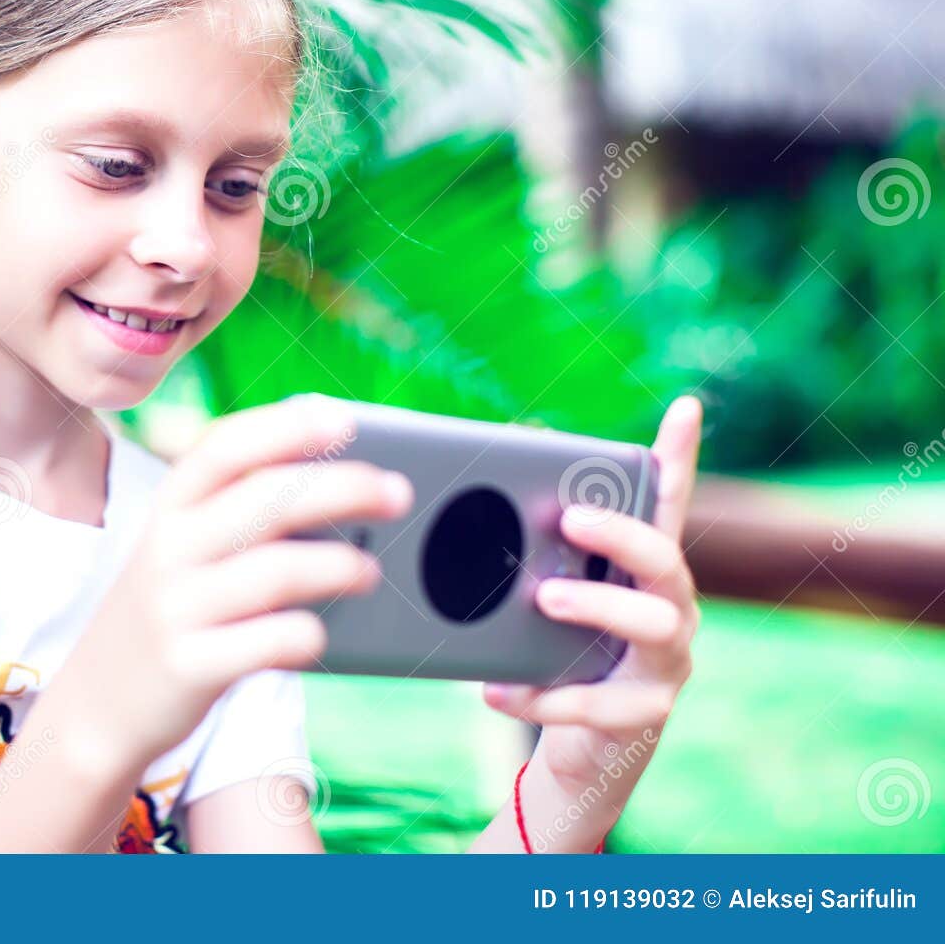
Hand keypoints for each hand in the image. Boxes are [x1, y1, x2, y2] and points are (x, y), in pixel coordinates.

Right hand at [44, 396, 411, 776]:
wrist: (100, 703)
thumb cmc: (175, 608)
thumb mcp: (184, 548)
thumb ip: (242, 511)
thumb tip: (347, 481)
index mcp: (170, 506)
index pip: (225, 447)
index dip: (285, 428)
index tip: (344, 420)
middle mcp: (168, 548)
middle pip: (266, 501)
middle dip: (342, 488)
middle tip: (398, 493)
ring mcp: (176, 608)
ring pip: (275, 571)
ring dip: (339, 567)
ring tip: (372, 573)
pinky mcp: (189, 666)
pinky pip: (266, 643)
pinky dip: (305, 635)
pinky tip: (318, 634)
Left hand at [481, 396, 703, 804]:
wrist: (582, 747)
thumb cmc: (564, 653)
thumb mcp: (549, 600)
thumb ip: (535, 558)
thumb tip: (471, 502)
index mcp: (644, 572)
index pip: (668, 505)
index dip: (680, 456)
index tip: (683, 406)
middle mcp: (670, 609)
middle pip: (665, 560)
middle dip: (621, 535)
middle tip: (570, 520)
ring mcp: (665, 663)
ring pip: (652, 626)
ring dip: (596, 607)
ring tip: (544, 600)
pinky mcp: (643, 714)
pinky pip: (596, 702)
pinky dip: (542, 696)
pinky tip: (497, 691)